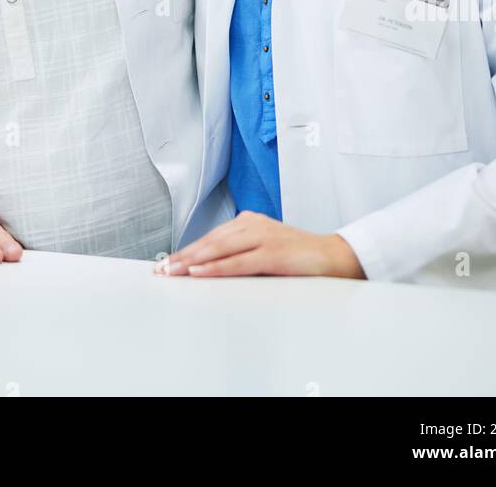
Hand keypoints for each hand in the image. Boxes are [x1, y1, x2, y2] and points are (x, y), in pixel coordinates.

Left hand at [155, 211, 364, 278]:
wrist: (334, 257)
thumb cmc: (299, 258)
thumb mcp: (265, 252)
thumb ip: (241, 256)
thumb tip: (209, 271)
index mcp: (250, 221)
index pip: (212, 237)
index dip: (188, 250)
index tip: (167, 263)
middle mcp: (253, 224)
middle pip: (210, 241)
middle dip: (183, 256)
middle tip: (161, 269)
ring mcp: (263, 237)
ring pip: (219, 249)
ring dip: (192, 261)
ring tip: (172, 271)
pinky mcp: (272, 254)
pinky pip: (237, 262)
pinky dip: (215, 267)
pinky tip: (199, 273)